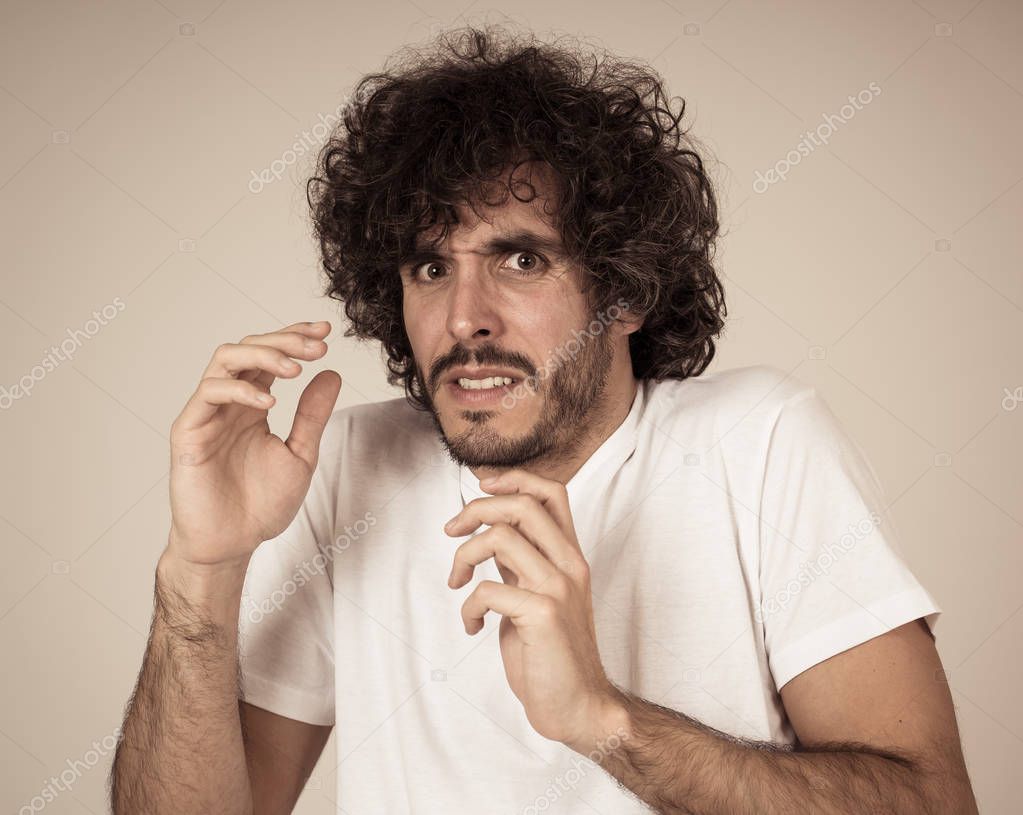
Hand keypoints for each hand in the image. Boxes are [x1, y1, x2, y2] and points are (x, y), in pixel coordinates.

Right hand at [167, 321, 341, 569]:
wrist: (232, 544)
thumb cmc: (261, 505)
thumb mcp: (301, 454)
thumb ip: (312, 415)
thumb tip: (332, 372)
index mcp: (253, 404)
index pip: (271, 357)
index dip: (295, 338)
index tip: (326, 333)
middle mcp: (228, 402)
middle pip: (249, 348)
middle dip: (285, 341)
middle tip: (317, 346)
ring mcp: (207, 413)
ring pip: (226, 360)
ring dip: (263, 356)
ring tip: (295, 368)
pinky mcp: (188, 431)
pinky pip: (209, 394)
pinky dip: (240, 389)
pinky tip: (269, 400)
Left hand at [444, 469, 618, 747]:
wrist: (579, 706)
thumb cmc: (552, 654)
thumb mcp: (536, 596)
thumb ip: (520, 564)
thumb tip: (488, 533)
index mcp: (570, 557)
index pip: (552, 492)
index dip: (513, 478)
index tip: (480, 486)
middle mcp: (570, 565)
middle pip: (522, 504)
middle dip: (476, 509)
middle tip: (451, 531)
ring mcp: (558, 588)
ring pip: (501, 538)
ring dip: (463, 556)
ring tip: (456, 582)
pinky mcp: (543, 615)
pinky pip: (488, 590)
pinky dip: (468, 606)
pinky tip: (471, 626)